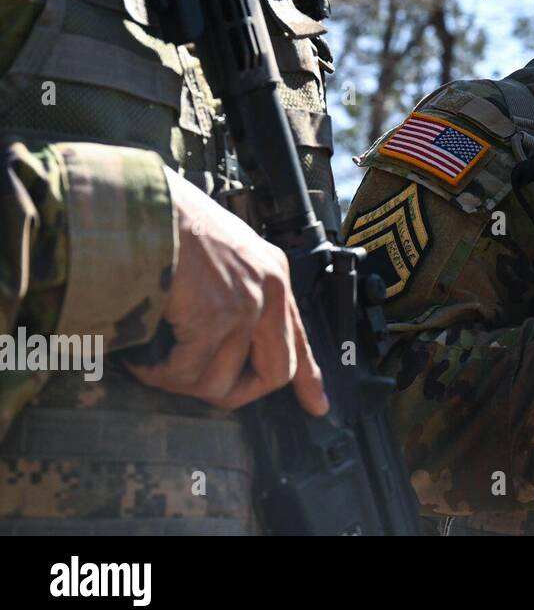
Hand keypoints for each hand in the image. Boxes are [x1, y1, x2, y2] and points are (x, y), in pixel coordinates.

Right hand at [123, 169, 328, 416]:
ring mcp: (246, 303)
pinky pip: (187, 373)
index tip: (316, 406)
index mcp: (273, 273)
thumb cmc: (167, 223)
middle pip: (275, 373)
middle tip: (193, 387)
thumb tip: (222, 344)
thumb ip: (234, 291)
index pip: (300, 336)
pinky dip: (157, 374)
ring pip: (221, 382)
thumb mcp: (221, 254)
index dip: (309, 378)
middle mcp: (270, 288)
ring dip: (181, 383)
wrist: (140, 203)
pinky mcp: (215, 316)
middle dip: (234, 393)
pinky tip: (140, 358)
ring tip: (153, 360)